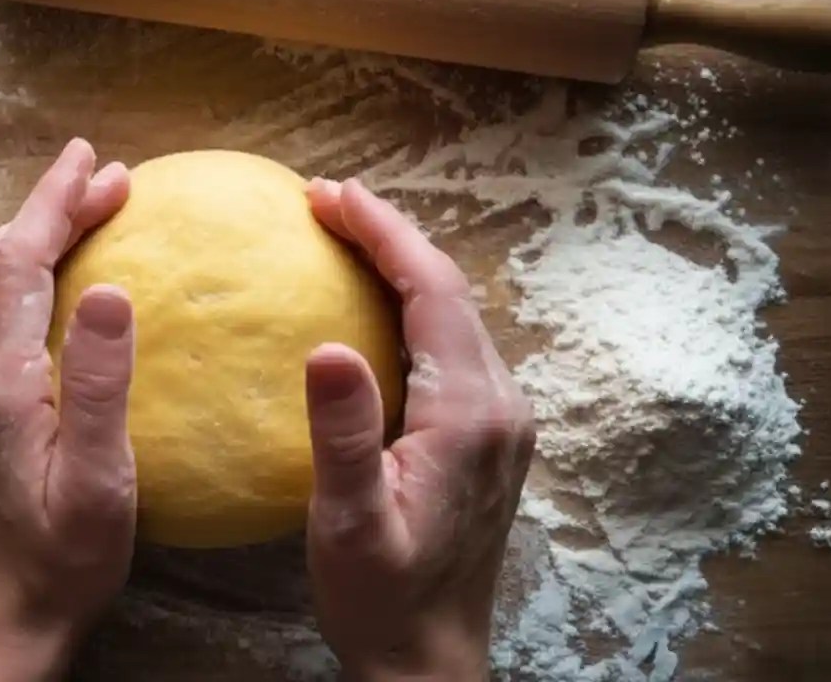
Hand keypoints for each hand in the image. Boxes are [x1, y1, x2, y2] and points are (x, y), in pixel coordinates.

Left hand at [0, 139, 135, 681]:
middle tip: (109, 182)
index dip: (55, 202)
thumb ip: (99, 383)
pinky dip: (20, 280)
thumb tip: (108, 288)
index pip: (20, 263)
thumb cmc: (61, 562)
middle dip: (49, 211)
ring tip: (86, 217)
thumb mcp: (100, 481)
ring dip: (33, 243)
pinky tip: (54, 285)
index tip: (92, 160)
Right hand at [302, 179, 535, 681]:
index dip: (385, 233)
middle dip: (392, 236)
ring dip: (405, 266)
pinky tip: (376, 303)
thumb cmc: (381, 597)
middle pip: (451, 291)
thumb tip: (328, 347)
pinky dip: (414, 304)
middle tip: (327, 202)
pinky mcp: (490, 434)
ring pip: (456, 313)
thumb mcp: (349, 523)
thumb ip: (344, 436)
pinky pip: (455, 344)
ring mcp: (503, 420)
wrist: (430, 656)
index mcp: (468, 415)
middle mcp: (501, 405)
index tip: (331, 195)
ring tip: (345, 235)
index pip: (432, 292)